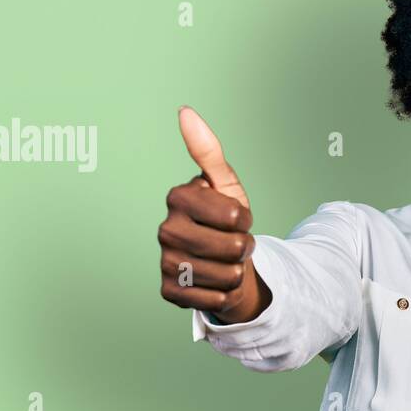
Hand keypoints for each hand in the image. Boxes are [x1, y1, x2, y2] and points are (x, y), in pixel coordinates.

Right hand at [158, 106, 270, 322]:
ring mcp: (165, 262)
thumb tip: (185, 112)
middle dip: (244, 247)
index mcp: (178, 198)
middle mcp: (165, 229)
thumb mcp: (225, 185)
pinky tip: (215, 283)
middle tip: (233, 243)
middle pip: (232, 247)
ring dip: (237, 271)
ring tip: (226, 262)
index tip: (234, 217)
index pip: (234, 216)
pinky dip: (225, 294)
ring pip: (226, 274)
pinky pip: (214, 298)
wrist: (222, 263)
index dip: (244, 219)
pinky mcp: (169, 292)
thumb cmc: (224, 221)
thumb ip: (208, 151)